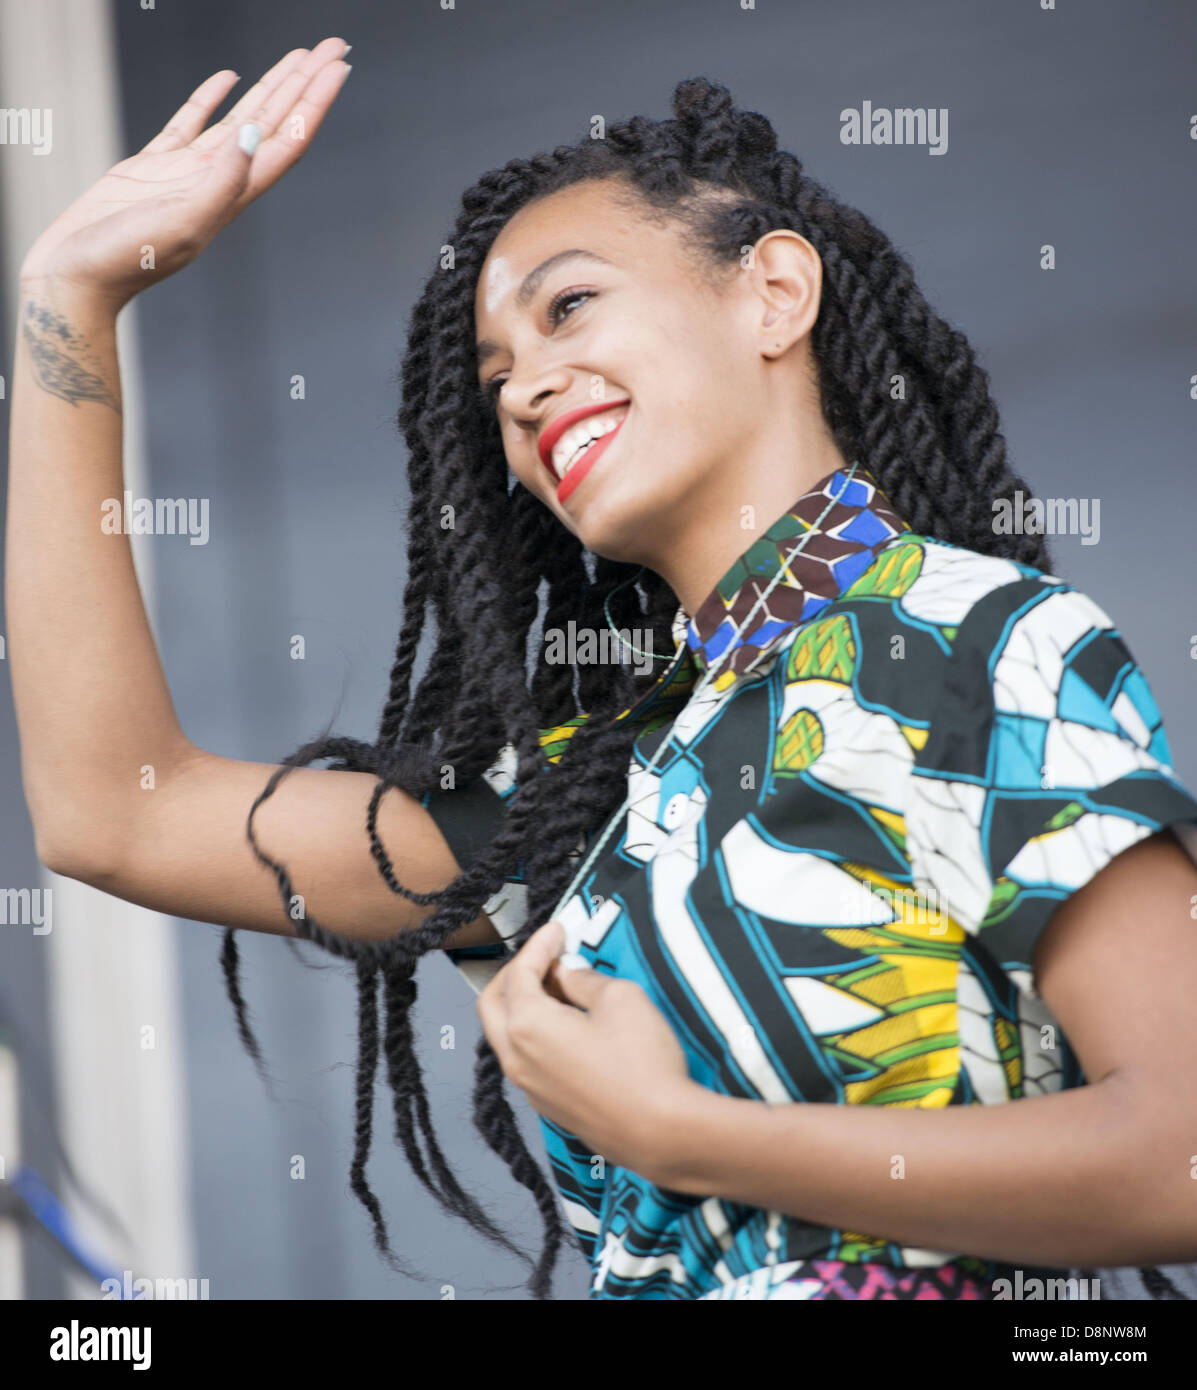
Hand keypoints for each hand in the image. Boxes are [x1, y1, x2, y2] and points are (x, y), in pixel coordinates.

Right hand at [19, 37, 351, 307]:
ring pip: (242, 117)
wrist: (78, 277)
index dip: (315, 102)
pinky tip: (229, 78)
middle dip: (306, 83)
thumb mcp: (184, 222)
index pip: (287, 138)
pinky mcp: (154, 167)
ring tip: (300, 56)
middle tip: (334, 46)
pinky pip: (193, 123)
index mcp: (233, 194)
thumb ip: (222, 180)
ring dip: (272, 86)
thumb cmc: (127, 261)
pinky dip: (212, 98)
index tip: (340, 67)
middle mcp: (219, 180)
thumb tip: (255, 133)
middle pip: (275, 122)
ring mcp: (188, 172)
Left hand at [476, 919, 695, 1180]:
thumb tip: (568, 974)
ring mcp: (530, 1087)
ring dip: (524, 1004)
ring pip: (507, 1034)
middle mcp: (517, 1058)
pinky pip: (527, 1059)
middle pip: (494, 1003)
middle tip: (546, 956)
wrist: (661, 1132)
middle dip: (516, 973)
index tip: (558, 930)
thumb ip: (584, 980)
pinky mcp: (549, 1106)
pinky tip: (568, 1025)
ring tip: (560, 987)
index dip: (538, 944)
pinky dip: (535, 1033)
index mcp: (527, 1025)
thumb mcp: (620, 998)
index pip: (520, 972)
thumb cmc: (642, 1062)